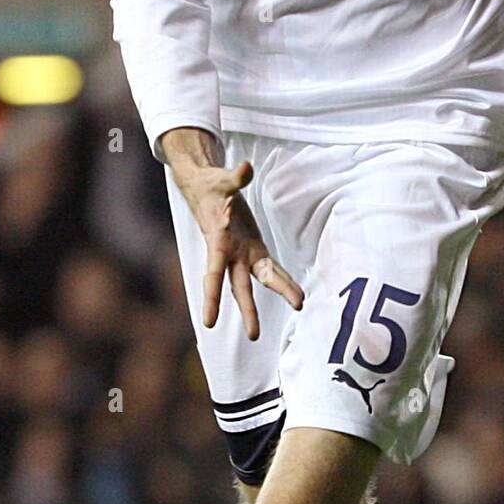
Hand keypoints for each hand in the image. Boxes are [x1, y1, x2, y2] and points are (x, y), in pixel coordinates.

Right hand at [164, 131, 302, 338]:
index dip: (211, 297)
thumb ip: (236, 178)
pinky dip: (281, 278)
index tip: (210, 321)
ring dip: (277, 292)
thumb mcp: (222, 180)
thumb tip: (247, 167)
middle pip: (239, 285)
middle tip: (255, 336)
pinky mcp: (253, 247)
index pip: (212, 274)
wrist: (206, 188)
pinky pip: (269, 266)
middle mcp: (229, 252)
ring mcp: (242, 251)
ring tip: (298, 308)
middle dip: (248, 309)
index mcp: (217, 240)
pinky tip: (295, 292)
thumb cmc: (212, 186)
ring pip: (258, 279)